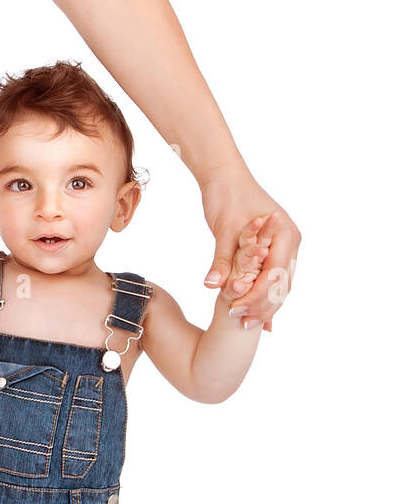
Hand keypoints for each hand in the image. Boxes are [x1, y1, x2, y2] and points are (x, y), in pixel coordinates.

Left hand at [201, 171, 300, 330]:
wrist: (226, 177)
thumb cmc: (227, 197)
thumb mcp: (224, 231)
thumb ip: (222, 260)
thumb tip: (212, 286)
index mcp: (285, 236)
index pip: (275, 276)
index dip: (256, 297)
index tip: (236, 312)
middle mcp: (291, 243)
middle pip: (281, 284)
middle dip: (263, 306)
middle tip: (242, 325)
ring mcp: (285, 247)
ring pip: (279, 284)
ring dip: (264, 305)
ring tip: (248, 325)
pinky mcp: (273, 250)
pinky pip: (272, 277)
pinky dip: (264, 295)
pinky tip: (259, 317)